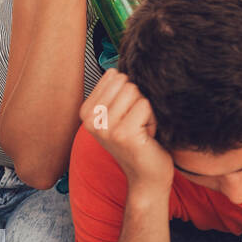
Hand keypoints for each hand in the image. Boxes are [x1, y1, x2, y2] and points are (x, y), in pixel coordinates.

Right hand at [79, 69, 173, 191]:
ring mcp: (105, 127)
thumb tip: (121, 65)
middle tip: (138, 124)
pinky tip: (148, 136)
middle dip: (140, 101)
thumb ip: (117, 90)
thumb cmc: (139, 140)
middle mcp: (91, 119)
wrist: (147, 176)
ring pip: (137, 92)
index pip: (115, 76)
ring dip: (148, 111)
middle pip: (127, 82)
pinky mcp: (123, 134)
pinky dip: (154, 119)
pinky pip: (147, 105)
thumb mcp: (121, 113)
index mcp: (86, 111)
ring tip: (142, 130)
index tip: (128, 115)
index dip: (131, 93)